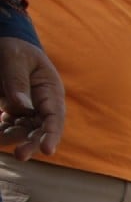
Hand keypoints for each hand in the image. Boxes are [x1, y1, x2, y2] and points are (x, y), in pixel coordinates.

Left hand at [0, 37, 64, 159]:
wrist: (5, 45)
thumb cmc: (13, 48)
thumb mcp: (14, 58)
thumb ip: (17, 80)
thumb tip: (22, 107)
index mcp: (50, 91)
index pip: (55, 117)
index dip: (52, 134)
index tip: (47, 150)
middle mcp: (41, 105)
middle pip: (40, 130)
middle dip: (31, 144)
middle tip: (20, 156)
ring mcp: (26, 111)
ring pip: (22, 132)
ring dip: (12, 139)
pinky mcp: (12, 113)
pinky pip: (6, 127)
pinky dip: (1, 132)